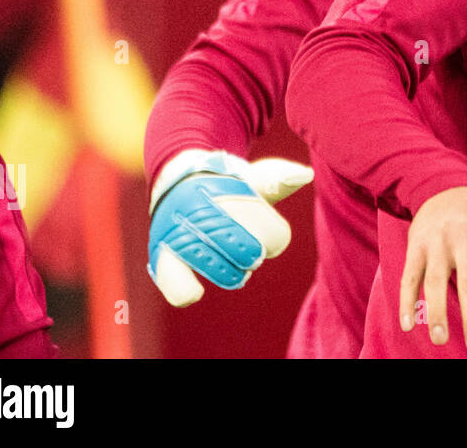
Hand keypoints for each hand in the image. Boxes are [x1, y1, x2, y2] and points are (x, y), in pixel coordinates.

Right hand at [147, 149, 312, 306]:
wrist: (178, 181)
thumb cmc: (228, 183)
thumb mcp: (253, 176)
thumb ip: (279, 178)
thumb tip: (305, 175)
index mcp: (232, 192)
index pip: (275, 235)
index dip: (274, 232)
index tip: (261, 223)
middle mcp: (204, 213)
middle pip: (254, 254)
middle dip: (255, 252)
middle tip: (245, 243)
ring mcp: (181, 237)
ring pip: (226, 274)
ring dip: (232, 272)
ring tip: (226, 258)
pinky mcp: (161, 259)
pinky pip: (180, 291)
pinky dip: (190, 291)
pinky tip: (197, 286)